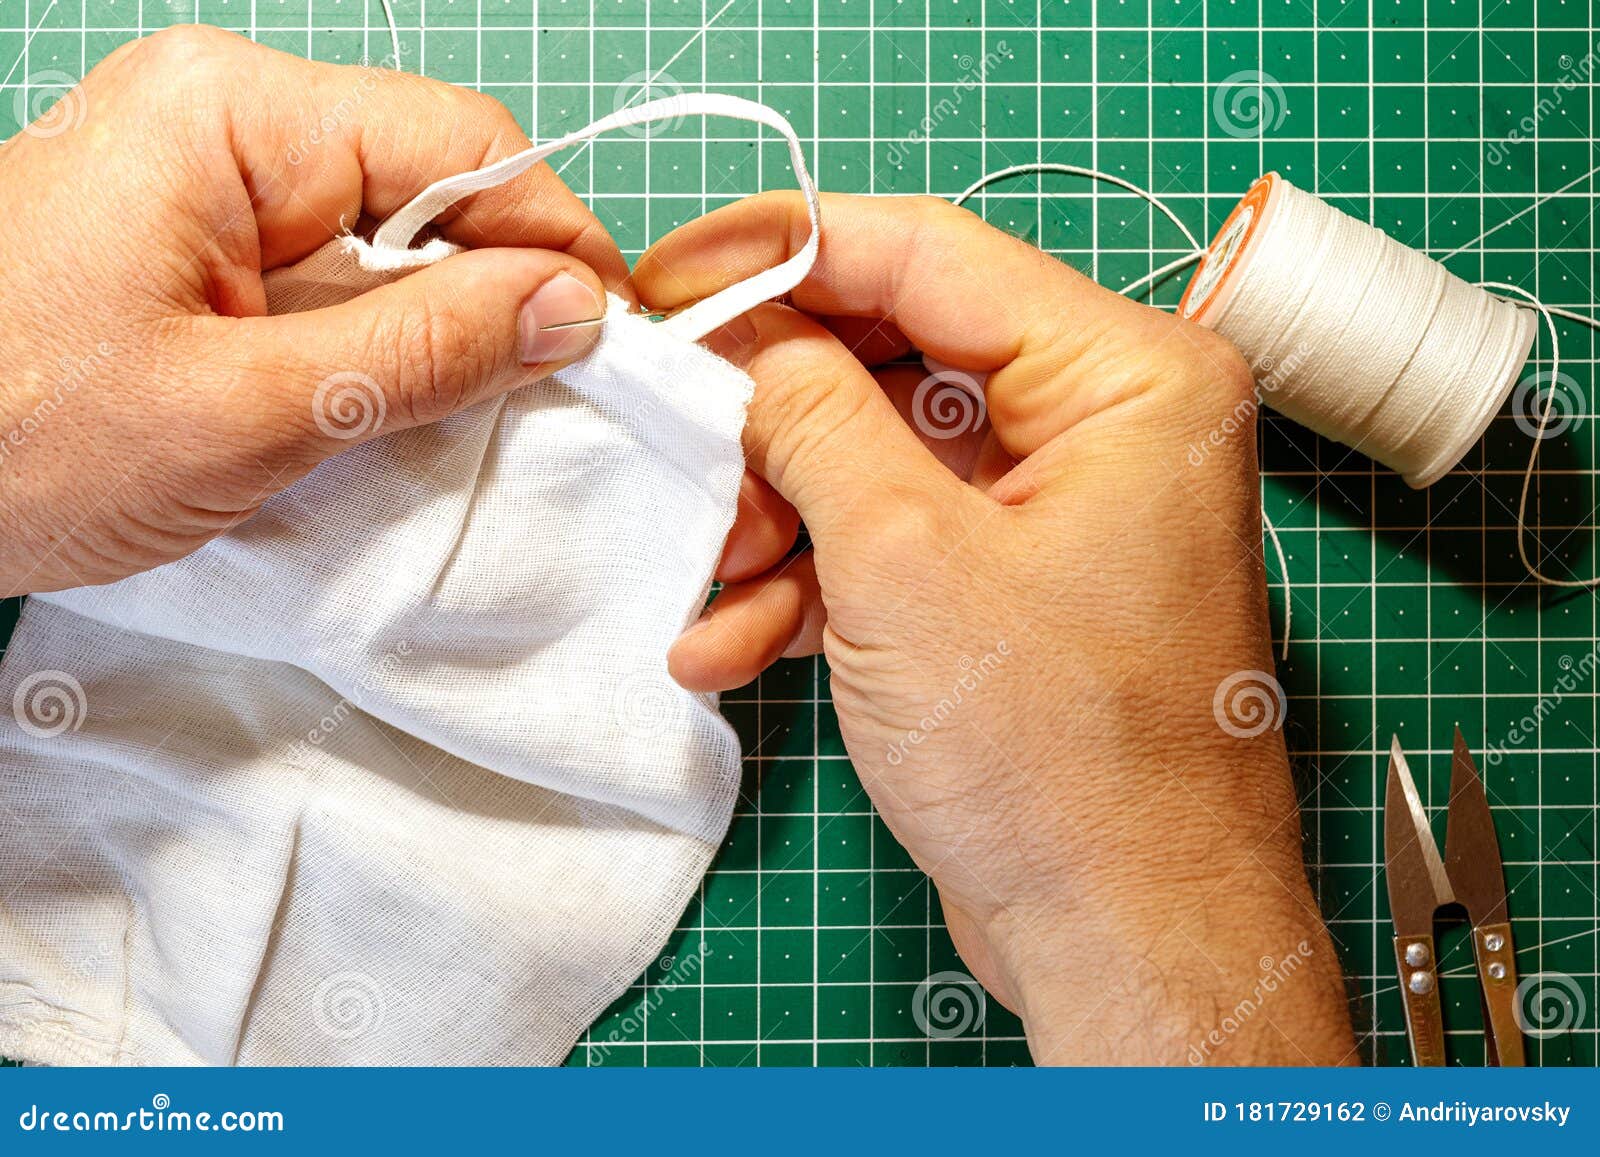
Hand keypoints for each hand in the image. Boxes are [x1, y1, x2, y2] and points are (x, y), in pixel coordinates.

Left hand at [0, 26, 625, 595]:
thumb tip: (576, 311)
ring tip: (476, 430)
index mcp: (235, 116)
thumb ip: (424, 352)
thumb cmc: (8, 434)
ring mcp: (210, 193)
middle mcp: (229, 129)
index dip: (555, 242)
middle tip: (551, 407)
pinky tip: (397, 425)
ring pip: (391, 250)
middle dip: (503, 298)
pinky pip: (334, 290)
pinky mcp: (201, 259)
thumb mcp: (247, 410)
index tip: (613, 347)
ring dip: (442, 340)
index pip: (463, 146)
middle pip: (434, 192)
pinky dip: (381, 360)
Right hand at [634, 194, 1355, 1064]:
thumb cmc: (1062, 764)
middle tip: (677, 437)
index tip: (677, 270)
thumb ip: (820, 421)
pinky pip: (898, 541)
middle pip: (896, 360)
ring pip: (881, 458)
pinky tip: (732, 644)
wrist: (1124, 937)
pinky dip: (814, 585)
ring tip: (715, 586)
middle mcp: (1106, 426)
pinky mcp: (1017, 584)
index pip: (930, 255)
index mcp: (1127, 378)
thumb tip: (761, 348)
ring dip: (779, 521)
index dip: (787, 250)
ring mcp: (1060, 510)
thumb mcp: (905, 563)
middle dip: (774, 422)